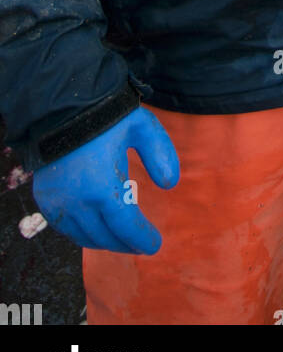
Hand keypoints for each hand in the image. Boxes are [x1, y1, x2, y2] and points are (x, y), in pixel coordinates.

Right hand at [32, 106, 179, 253]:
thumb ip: (160, 153)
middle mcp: (77, 203)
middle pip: (105, 238)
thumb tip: (170, 184)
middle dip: (125, 244)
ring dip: (104, 242)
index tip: (155, 245)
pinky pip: (64, 228)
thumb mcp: (141, 126)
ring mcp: (57, 203)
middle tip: (140, 244)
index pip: (126, 227)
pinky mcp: (44, 199)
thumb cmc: (104, 114)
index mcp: (102, 188)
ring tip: (121, 239)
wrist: (58, 106)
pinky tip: (95, 228)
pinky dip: (82, 233)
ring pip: (83, 237)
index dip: (142, 239)